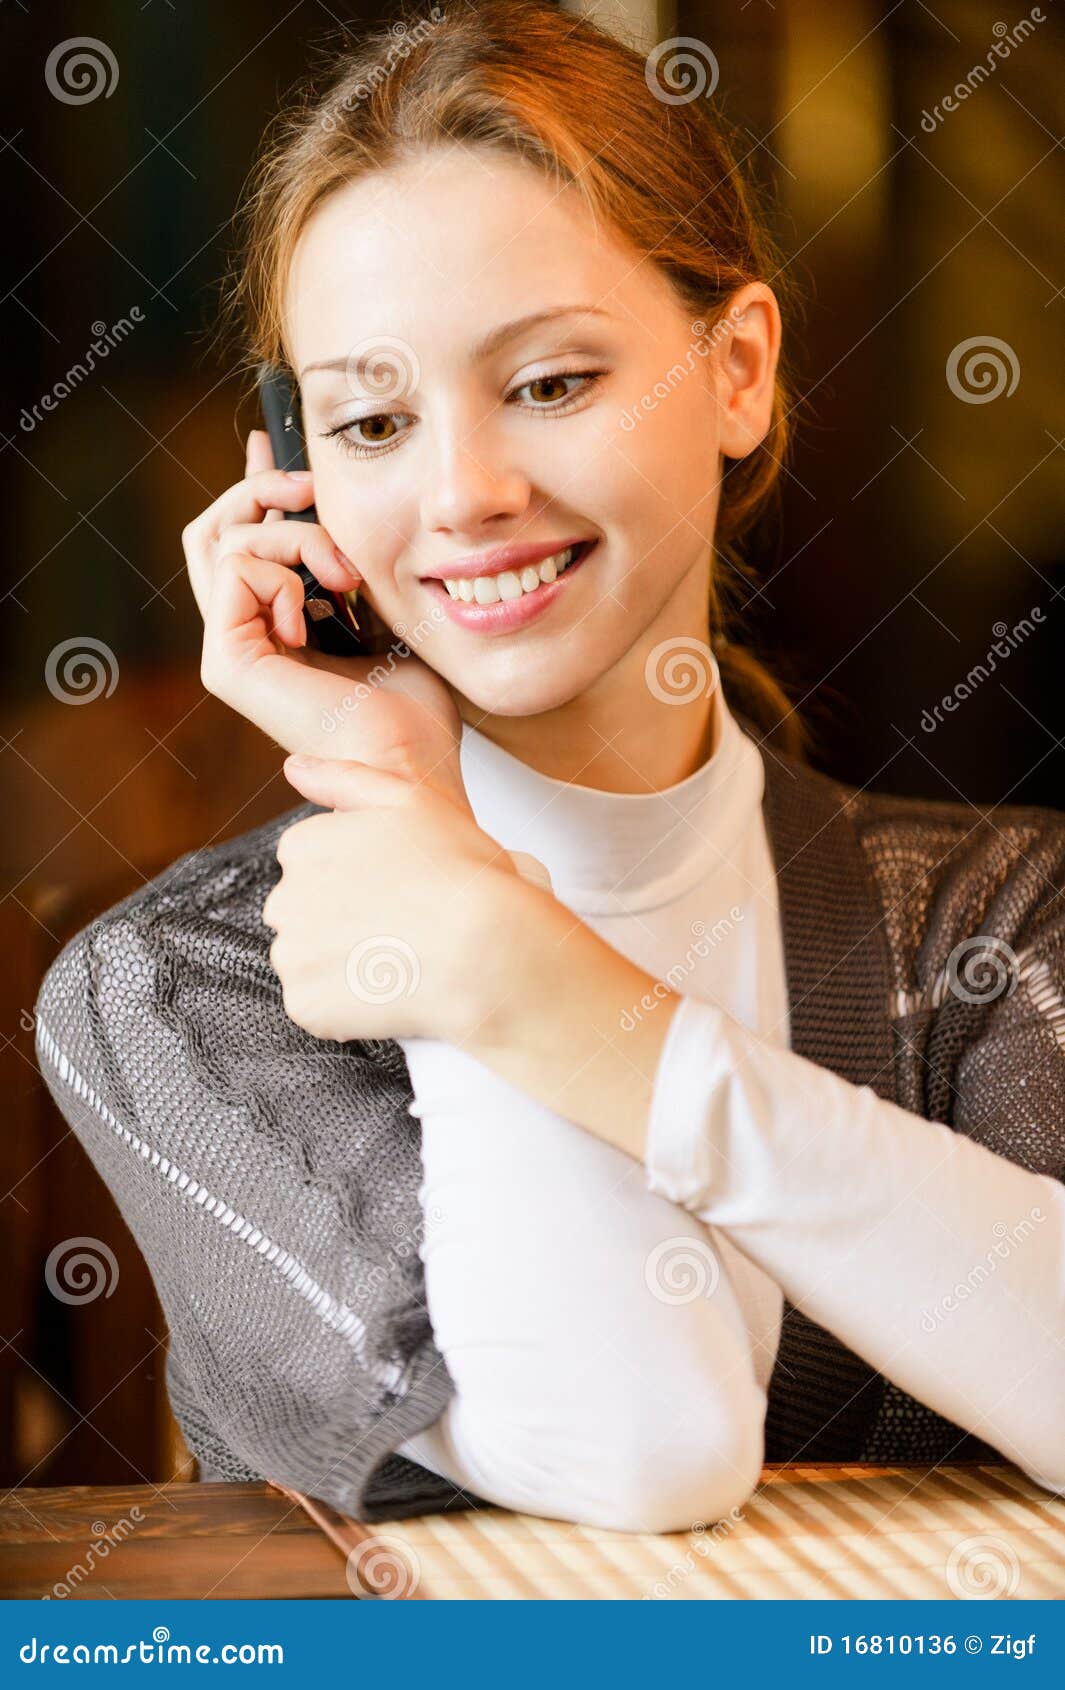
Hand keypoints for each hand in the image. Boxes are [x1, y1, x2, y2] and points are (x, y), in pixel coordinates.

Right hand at [182, 429, 464, 804]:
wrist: (414, 764)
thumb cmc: (414, 712)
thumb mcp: (387, 618)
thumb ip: (354, 573)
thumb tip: (342, 515)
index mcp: (273, 635)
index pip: (237, 547)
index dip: (250, 491)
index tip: (268, 445)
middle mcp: (241, 643)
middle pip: (212, 533)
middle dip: (259, 489)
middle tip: (307, 484)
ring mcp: (228, 654)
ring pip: (230, 540)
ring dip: (298, 538)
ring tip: (348, 579)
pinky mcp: (226, 663)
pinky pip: (236, 567)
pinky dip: (287, 570)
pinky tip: (323, 610)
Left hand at [261, 753, 523, 1043]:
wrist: (486, 954)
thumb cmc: (462, 872)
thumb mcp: (412, 801)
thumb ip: (345, 778)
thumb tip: (294, 768)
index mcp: (303, 846)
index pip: (310, 864)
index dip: (358, 879)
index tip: (396, 889)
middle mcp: (284, 898)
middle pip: (304, 912)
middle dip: (340, 921)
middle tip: (400, 928)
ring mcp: (292, 955)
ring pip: (309, 961)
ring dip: (343, 965)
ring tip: (399, 961)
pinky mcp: (305, 1005)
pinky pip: (317, 1007)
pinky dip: (346, 1008)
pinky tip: (390, 993)